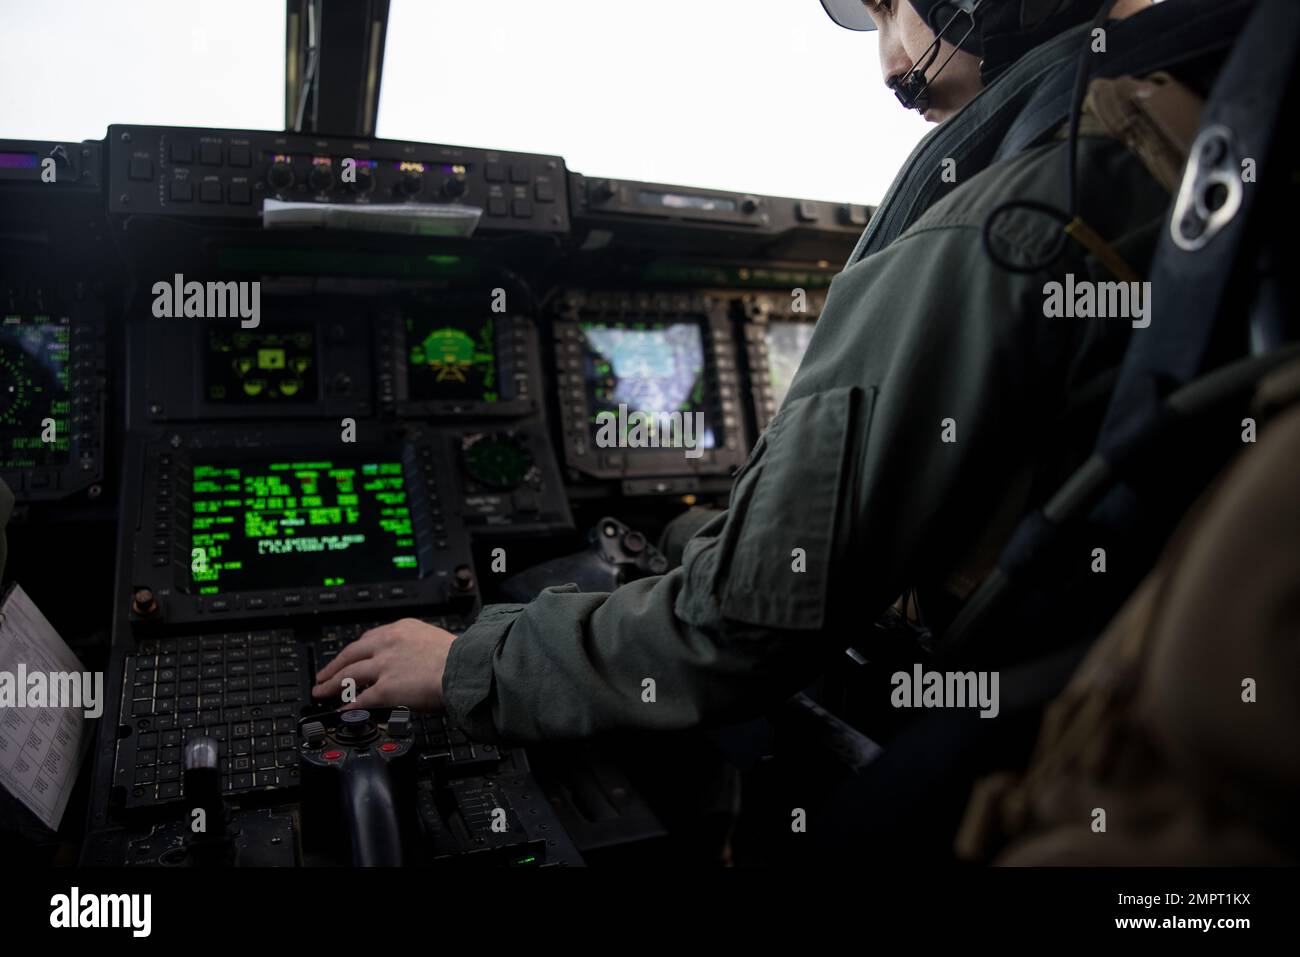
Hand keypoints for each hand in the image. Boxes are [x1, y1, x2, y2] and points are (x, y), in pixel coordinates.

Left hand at [312, 618, 456, 712]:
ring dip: (332, 684)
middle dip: (334, 666)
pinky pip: (360, 699)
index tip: (349, 657)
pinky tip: (341, 711)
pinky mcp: (385, 688)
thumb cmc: (459, 659)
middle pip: (351, 654)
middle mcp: (389, 644)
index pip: (369, 638)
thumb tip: (414, 661)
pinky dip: (348, 706)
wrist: (465, 669)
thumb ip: (417, 647)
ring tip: (321, 691)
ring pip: (349, 674)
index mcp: (402, 629)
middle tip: (323, 674)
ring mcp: (384, 666)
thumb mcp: (434, 640)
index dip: (355, 651)